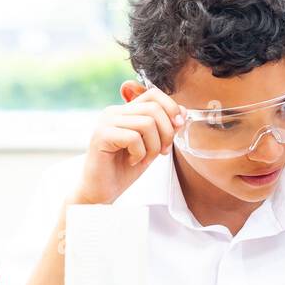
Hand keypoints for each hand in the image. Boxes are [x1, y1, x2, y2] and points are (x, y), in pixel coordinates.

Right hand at [73, 88, 183, 204]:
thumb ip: (166, 127)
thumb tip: (183, 111)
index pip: (153, 94)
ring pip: (147, 123)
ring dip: (154, 146)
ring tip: (146, 158)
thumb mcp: (153, 144)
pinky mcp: (101, 136)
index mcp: (125, 110)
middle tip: (163, 152)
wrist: (102, 190)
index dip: (171, 108)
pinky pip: (134, 138)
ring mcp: (106, 122)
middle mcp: (113, 111)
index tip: (178, 126)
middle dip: (167, 133)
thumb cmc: (126, 167)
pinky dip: (140, 153)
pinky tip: (132, 161)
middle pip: (154, 109)